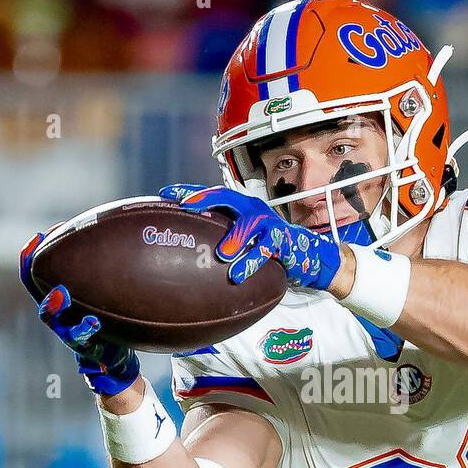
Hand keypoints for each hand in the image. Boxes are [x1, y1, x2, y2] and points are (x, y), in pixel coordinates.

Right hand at [20, 229, 139, 396]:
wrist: (113, 355)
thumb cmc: (106, 319)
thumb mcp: (99, 294)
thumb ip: (98, 273)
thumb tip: (111, 236)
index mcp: (57, 298)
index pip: (35, 275)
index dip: (32, 256)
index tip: (39, 235)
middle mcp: (56, 312)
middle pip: (34, 288)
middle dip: (33, 273)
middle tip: (39, 253)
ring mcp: (65, 329)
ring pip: (49, 318)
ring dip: (52, 304)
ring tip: (61, 293)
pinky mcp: (80, 345)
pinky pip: (79, 337)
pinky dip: (85, 327)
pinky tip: (93, 321)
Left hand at [159, 183, 341, 289]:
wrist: (302, 254)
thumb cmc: (263, 247)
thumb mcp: (240, 240)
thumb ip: (217, 240)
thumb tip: (183, 253)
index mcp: (238, 207)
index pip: (211, 194)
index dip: (189, 191)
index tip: (165, 194)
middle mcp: (251, 209)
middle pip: (227, 196)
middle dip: (206, 198)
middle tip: (187, 206)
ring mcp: (268, 223)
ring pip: (249, 224)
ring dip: (234, 238)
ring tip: (222, 255)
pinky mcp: (281, 240)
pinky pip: (266, 249)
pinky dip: (252, 261)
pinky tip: (238, 275)